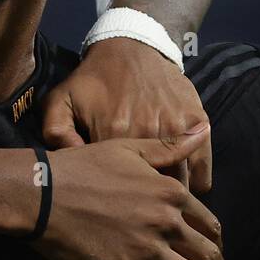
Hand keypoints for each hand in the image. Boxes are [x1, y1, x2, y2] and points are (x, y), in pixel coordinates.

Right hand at [32, 126, 226, 259]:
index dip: (216, 242)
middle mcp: (167, 225)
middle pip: (209, 256)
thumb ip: (169, 148)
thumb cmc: (80, 167)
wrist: (41, 194)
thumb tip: (203, 130)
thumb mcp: (128, 148)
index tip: (215, 253)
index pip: (209, 224)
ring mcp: (148, 255)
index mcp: (171, 194)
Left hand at [41, 36, 212, 192]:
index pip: (119, 188)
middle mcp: (148, 134)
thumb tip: (71, 163)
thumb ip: (55, 133)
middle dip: (147, 207)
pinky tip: (181, 184)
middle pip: (153, 192)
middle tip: (141, 212)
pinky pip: (203, 172)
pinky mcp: (199, 124)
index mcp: (113, 135)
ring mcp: (177, 130)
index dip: (117, 204)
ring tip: (163, 204)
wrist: (131, 47)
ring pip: (181, 187)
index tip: (115, 208)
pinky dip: (195, 184)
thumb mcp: (60, 101)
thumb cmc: (93, 80)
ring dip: (173, 200)